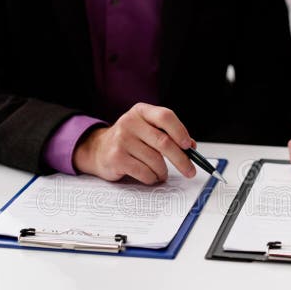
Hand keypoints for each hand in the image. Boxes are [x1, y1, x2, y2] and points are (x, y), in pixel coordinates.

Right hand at [73, 103, 196, 183]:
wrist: (99, 149)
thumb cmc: (130, 140)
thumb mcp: (147, 130)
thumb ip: (169, 135)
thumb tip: (191, 147)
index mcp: (141, 111)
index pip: (165, 116)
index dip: (180, 131)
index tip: (189, 146)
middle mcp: (130, 122)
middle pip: (164, 142)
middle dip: (181, 160)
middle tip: (190, 170)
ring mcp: (122, 140)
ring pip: (155, 161)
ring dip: (163, 172)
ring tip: (162, 173)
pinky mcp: (117, 158)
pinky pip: (144, 172)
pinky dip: (152, 178)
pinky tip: (151, 176)